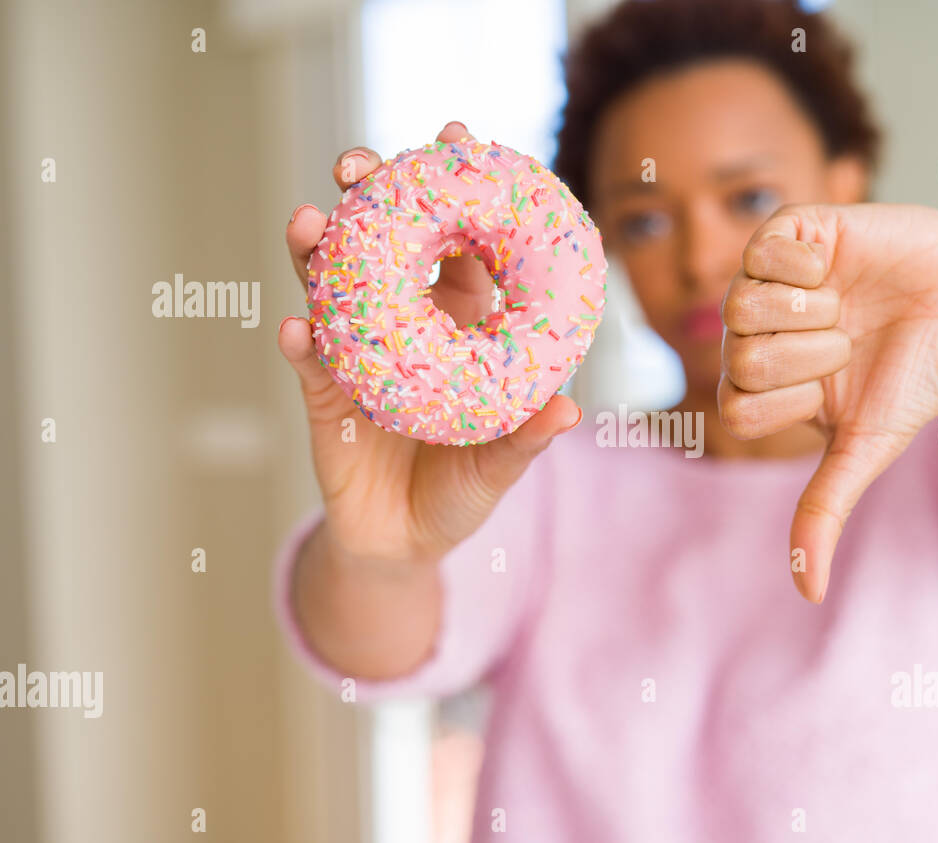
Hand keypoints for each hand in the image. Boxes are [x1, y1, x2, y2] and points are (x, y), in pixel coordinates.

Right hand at [280, 122, 582, 566]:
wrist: (402, 541)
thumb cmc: (460, 490)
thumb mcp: (499, 467)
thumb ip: (525, 439)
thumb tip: (568, 409)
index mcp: (457, 322)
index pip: (456, 242)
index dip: (454, 191)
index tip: (454, 136)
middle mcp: (404, 324)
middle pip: (381, 244)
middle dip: (367, 198)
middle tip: (356, 165)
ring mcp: (357, 352)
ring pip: (331, 286)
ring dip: (316, 252)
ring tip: (308, 224)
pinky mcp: (322, 393)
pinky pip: (309, 362)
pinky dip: (303, 343)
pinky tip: (299, 329)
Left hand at [719, 202, 937, 602]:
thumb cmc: (916, 373)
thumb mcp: (867, 446)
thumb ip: (823, 511)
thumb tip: (807, 593)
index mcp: (764, 385)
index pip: (737, 408)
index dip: (797, 399)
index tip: (838, 384)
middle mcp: (755, 333)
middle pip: (739, 359)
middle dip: (811, 356)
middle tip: (848, 338)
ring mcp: (766, 281)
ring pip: (743, 307)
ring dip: (813, 312)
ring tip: (844, 302)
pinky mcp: (789, 231)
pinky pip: (764, 250)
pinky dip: (810, 264)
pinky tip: (837, 264)